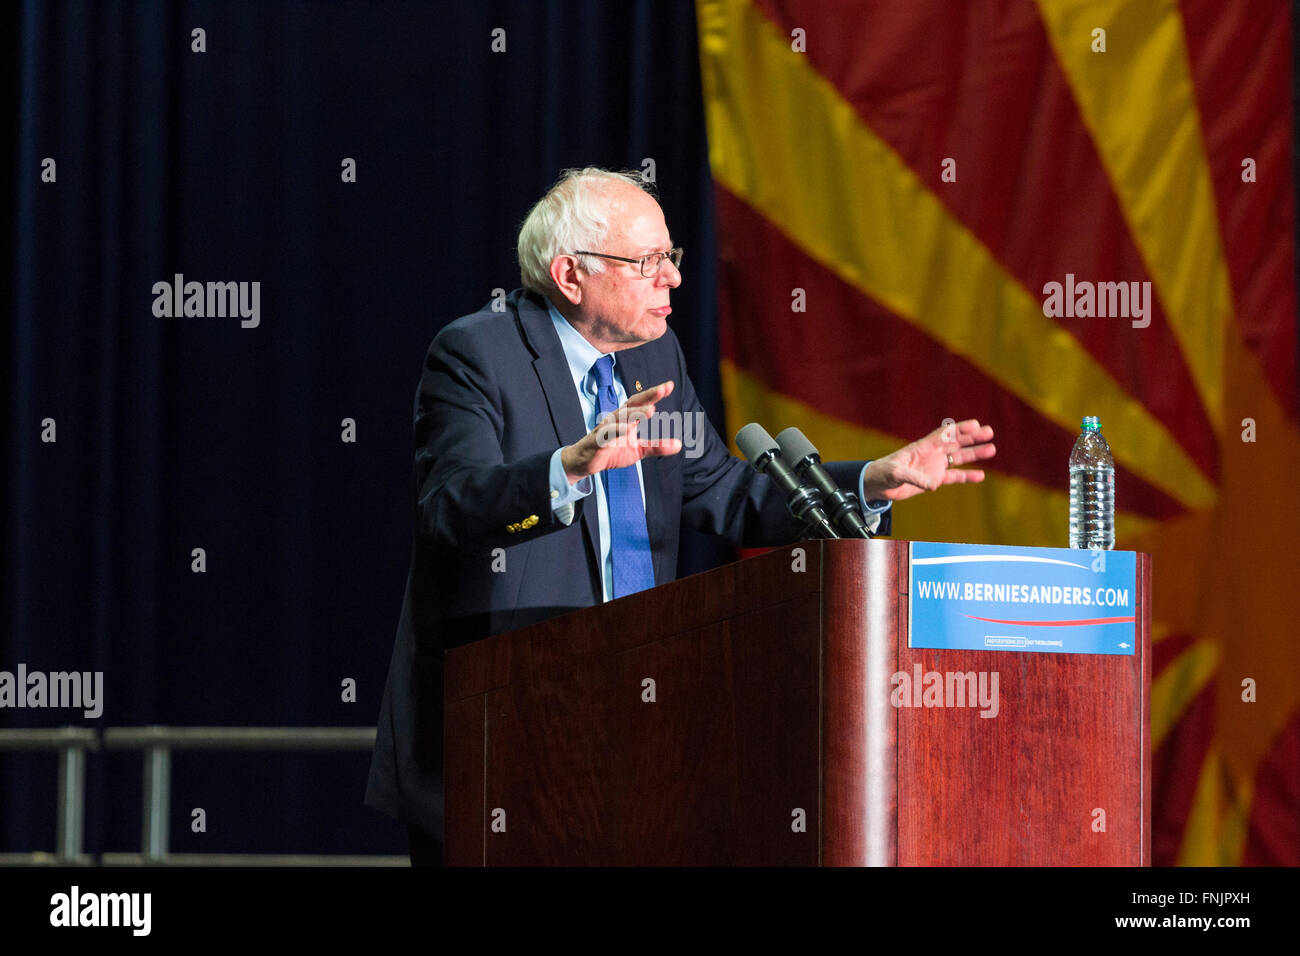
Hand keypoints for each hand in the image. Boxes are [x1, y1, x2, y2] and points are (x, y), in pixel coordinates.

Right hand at [560, 381, 681, 481]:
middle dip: (647, 396)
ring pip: (620, 417)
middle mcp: (616, 419)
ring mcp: (605, 428)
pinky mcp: (596, 440)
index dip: (654, 394)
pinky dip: (616, 430)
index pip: (642, 402)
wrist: (585, 462)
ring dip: (635, 413)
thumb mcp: (638, 451)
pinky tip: (627, 429)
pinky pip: (606, 434)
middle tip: (663, 389)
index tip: (670, 385)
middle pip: (633, 404)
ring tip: (651, 410)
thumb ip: (657, 447)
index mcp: (626, 418)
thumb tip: (680, 445)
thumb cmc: (611, 451)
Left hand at [862, 419, 995, 501]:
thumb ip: (915, 477)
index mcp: (923, 446)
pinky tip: (980, 476)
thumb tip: (934, 485)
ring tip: (992, 449)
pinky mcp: (934, 479)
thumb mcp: (896, 473)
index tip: (976, 424)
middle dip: (972, 437)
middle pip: (956, 442)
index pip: (945, 434)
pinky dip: (967, 476)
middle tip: (990, 432)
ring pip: (959, 458)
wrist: (877, 485)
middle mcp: (932, 454)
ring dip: (974, 454)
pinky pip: (954, 477)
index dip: (960, 428)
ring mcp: (934, 466)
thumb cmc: (883, 473)